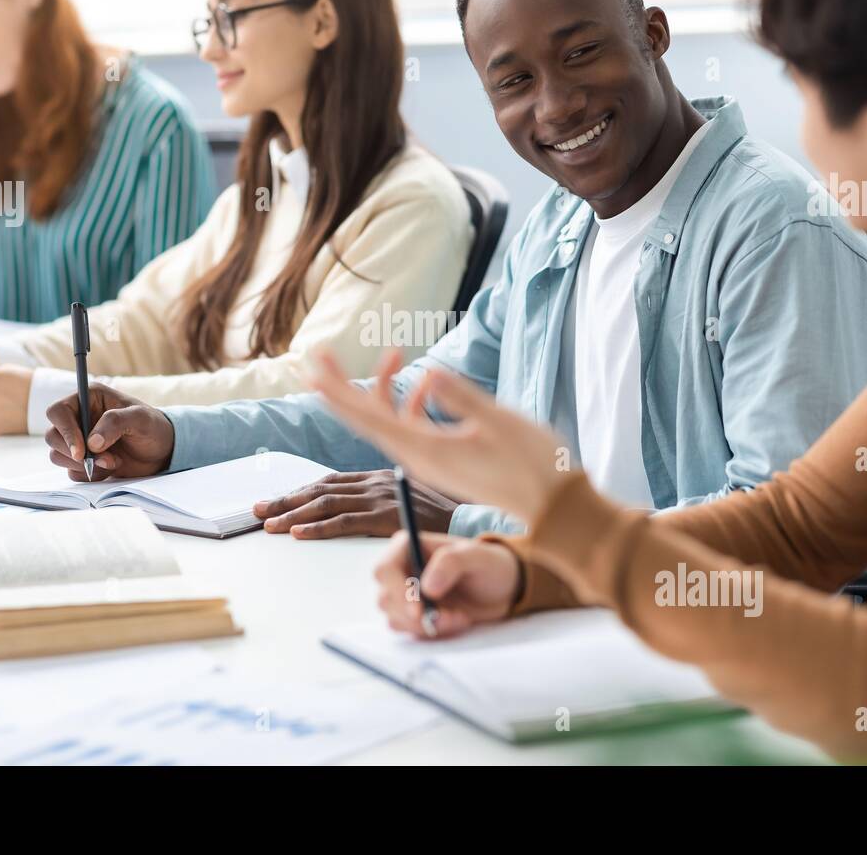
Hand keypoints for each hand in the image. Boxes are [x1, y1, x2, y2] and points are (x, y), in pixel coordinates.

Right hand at [45, 384, 173, 480]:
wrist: (162, 451)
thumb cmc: (153, 427)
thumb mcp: (141, 418)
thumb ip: (115, 423)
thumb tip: (91, 442)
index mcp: (88, 398)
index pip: (58, 411)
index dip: (65, 431)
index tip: (82, 451)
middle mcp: (79, 417)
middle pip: (53, 436)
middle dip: (77, 453)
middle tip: (106, 459)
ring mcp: (79, 439)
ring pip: (58, 455)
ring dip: (84, 465)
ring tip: (113, 462)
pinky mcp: (82, 459)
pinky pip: (71, 471)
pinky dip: (89, 474)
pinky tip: (110, 467)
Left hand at [253, 469, 457, 539]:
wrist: (473, 516)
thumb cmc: (443, 513)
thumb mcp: (407, 499)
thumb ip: (381, 501)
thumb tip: (355, 514)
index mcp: (375, 476)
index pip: (326, 482)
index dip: (296, 491)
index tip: (270, 502)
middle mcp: (373, 482)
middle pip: (319, 490)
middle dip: (284, 502)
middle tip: (255, 513)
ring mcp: (379, 496)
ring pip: (326, 503)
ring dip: (292, 515)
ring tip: (267, 526)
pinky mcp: (387, 515)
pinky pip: (345, 521)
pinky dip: (318, 527)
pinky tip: (298, 534)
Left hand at [308, 349, 568, 523]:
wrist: (554, 507)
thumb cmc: (533, 464)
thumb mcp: (499, 424)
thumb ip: (463, 398)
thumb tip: (430, 372)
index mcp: (427, 450)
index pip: (370, 418)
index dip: (339, 393)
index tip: (312, 371)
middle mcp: (420, 458)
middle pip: (367, 420)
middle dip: (340, 388)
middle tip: (315, 359)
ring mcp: (431, 462)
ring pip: (388, 424)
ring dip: (375, 392)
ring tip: (379, 358)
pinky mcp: (445, 462)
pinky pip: (413, 431)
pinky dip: (410, 405)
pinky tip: (426, 384)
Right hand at [375, 531, 522, 637]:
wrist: (503, 589)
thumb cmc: (489, 564)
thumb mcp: (476, 557)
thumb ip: (451, 563)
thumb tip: (426, 587)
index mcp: (408, 546)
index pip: (385, 569)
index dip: (396, 591)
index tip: (418, 611)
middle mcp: (401, 570)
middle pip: (386, 598)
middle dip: (416, 615)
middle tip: (449, 617)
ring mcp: (404, 594)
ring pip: (396, 618)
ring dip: (427, 625)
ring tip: (459, 616)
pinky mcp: (412, 615)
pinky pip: (409, 631)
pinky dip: (432, 632)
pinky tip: (455, 621)